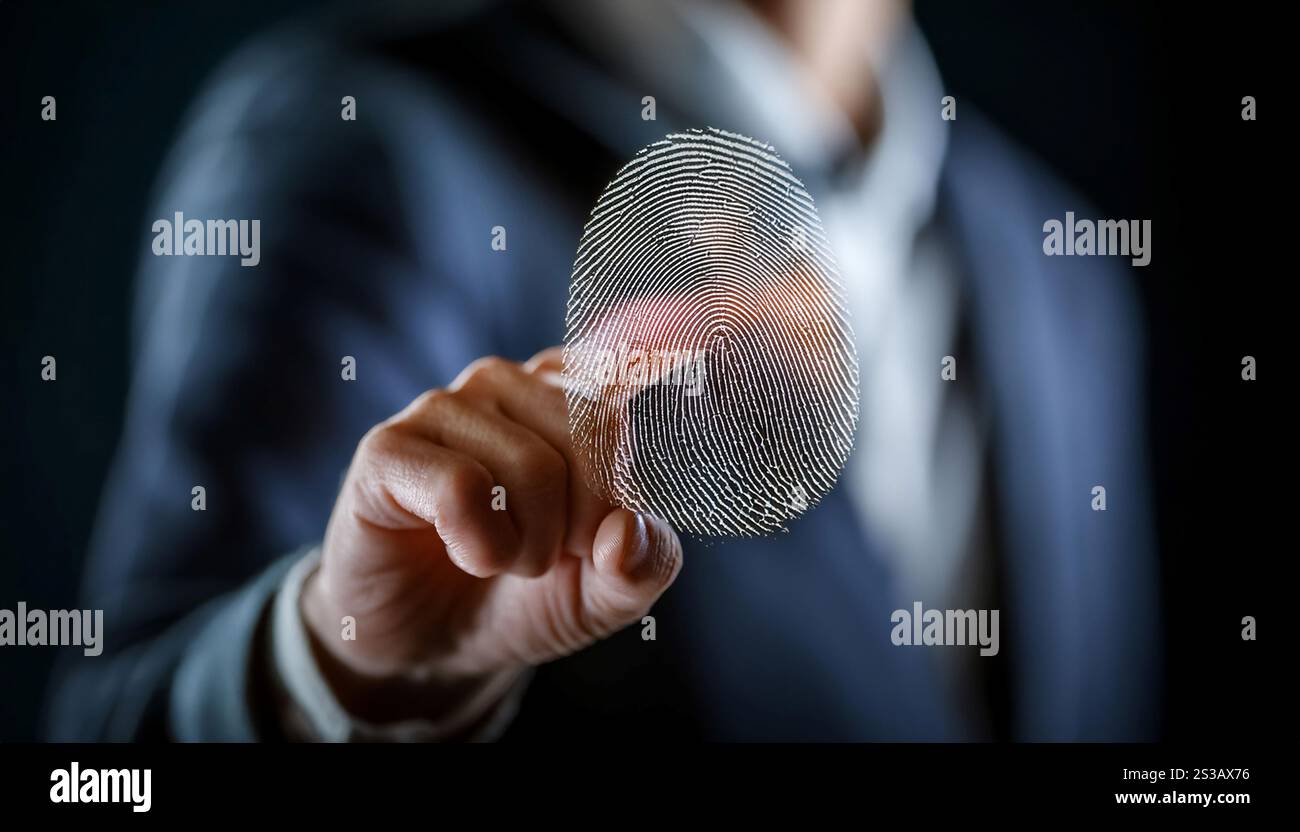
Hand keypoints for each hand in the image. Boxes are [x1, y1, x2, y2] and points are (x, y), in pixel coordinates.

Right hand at [299, 347, 682, 730]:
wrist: (429, 647)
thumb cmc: (523, 597)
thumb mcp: (606, 593)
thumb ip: (643, 564)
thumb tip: (626, 531)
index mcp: (574, 394)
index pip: (634, 363)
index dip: (670, 353)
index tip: (704, 339)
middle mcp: (511, 382)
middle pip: (595, 429)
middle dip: (588, 523)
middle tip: (552, 555)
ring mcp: (445, 406)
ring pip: (532, 466)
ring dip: (530, 546)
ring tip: (501, 558)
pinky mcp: (389, 449)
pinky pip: (461, 488)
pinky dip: (480, 546)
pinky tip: (466, 554)